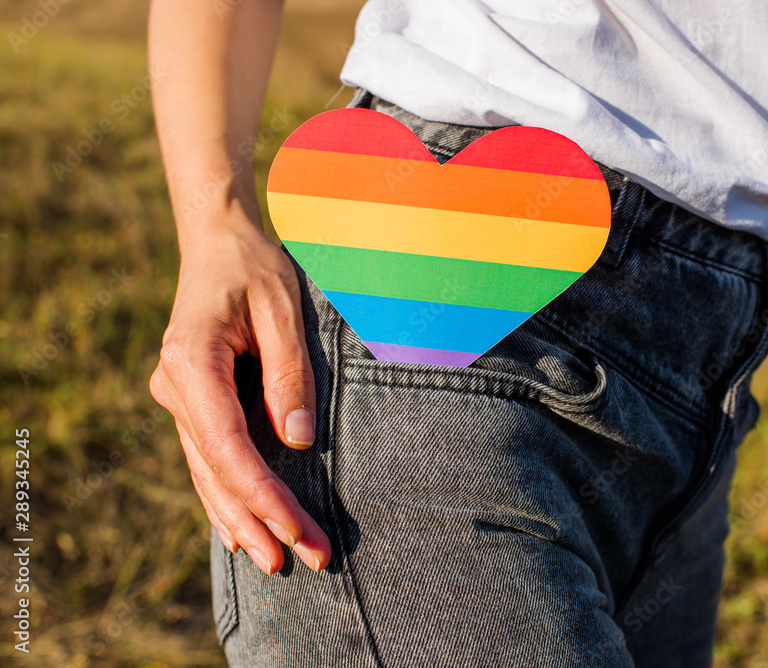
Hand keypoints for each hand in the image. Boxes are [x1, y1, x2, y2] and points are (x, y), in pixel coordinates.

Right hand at [150, 216, 331, 574]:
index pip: (228, 447)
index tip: (299, 530)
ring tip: (277, 562)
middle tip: (304, 562)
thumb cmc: (255, 268)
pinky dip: (225, 495)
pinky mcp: (192, 401)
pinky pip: (207, 458)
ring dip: (241, 519)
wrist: (219, 244)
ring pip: (207, 473)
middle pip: (217, 471)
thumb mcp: (282, 311)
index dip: (264, 496)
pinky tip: (241, 531)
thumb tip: (297, 442)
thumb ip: (289, 376)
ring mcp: (178, 397)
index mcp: (191, 363)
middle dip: (261, 521)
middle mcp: (174, 388)